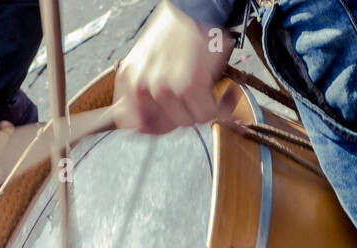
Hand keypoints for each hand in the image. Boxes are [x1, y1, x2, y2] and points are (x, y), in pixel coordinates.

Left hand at [114, 1, 235, 134]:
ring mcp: (165, 88)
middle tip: (197, 104)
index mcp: (130, 78)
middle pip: (165, 126)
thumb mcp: (146, 61)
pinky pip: (208, 114)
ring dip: (206, 111)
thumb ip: (143, 91)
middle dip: (184, 116)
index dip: (155, 127)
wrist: (195, 9)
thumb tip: (141, 126)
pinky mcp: (190, 87)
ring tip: (214, 95)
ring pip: (188, 122)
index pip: (135, 123)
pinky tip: (227, 94)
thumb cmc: (175, 32)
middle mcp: (143, 85)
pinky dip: (223, 107)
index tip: (169, 124)